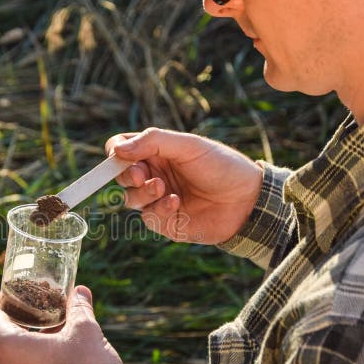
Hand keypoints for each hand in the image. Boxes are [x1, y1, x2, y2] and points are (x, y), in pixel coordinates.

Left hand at [0, 285, 122, 363]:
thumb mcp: (85, 331)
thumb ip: (79, 308)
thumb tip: (80, 291)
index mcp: (8, 347)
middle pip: (1, 338)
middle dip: (15, 323)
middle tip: (30, 309)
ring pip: (12, 359)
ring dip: (25, 345)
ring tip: (47, 333)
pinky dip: (30, 363)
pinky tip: (51, 357)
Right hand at [107, 127, 263, 243]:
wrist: (247, 198)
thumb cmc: (221, 165)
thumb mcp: (188, 145)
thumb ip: (152, 142)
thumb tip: (117, 150)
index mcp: (157, 152)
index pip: (121, 150)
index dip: (115, 152)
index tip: (121, 155)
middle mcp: (154, 174)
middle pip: (121, 176)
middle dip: (128, 175)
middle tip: (142, 174)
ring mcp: (158, 199)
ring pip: (130, 199)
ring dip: (142, 193)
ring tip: (162, 188)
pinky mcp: (166, 222)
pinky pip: (148, 217)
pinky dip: (158, 209)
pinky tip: (176, 203)